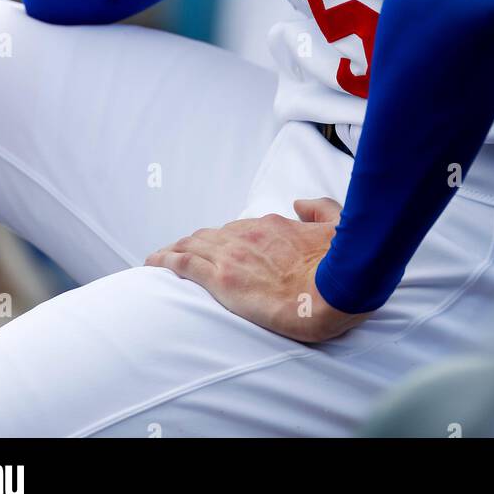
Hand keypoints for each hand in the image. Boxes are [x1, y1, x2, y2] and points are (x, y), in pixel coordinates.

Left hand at [144, 196, 371, 342]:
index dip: (225, 238)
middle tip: (181, 252)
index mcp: (274, 226)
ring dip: (175, 250)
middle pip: (211, 235)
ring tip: (161, 258)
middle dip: (195, 243)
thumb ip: (320, 209)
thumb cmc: (340, 265)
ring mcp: (232, 255)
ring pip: (193, 245)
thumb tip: (302, 202)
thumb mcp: (339, 225)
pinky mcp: (221, 278)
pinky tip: (153, 263)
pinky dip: (165, 260)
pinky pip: (184, 264)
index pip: (239, 229)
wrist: (334, 291)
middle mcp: (248, 235)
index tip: (217, 246)